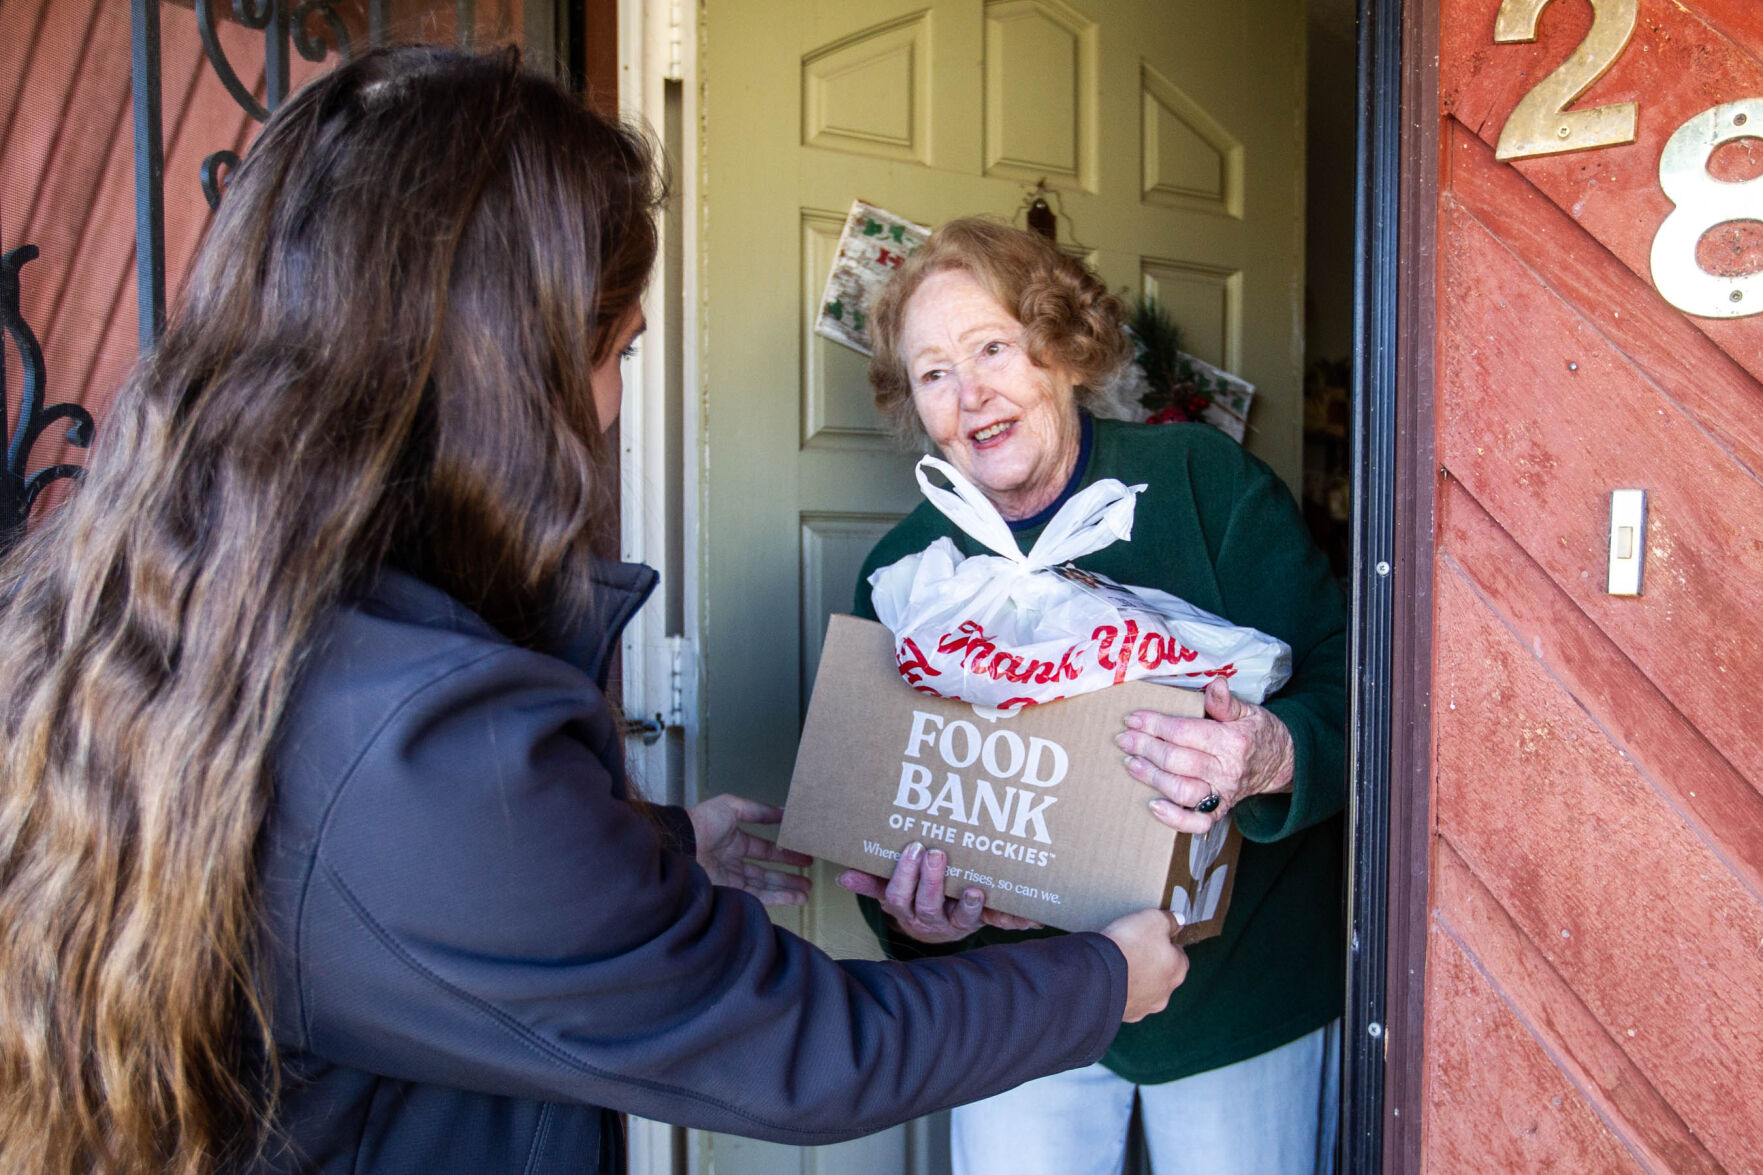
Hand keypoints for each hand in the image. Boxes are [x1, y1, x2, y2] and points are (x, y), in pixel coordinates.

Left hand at [686, 794, 812, 905]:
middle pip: (767, 871)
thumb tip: (784, 811)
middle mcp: (734, 862)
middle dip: (788, 875)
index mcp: (735, 841)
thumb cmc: (703, 822)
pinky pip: (758, 896)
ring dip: (786, 889)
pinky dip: (777, 898)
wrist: (681, 844)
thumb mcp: (733, 806)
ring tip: (806, 893)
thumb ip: (759, 811)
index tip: (804, 855)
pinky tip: (794, 898)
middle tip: (809, 879)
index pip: (765, 850)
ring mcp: (731, 879)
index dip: (785, 853)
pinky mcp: (729, 892)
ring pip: (765, 886)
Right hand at [836, 842, 1040, 943]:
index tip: (913, 849)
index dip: (905, 876)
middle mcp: (930, 920)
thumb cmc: (914, 899)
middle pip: (928, 905)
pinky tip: (1031, 917)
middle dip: (932, 881)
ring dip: (970, 906)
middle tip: (937, 853)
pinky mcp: (982, 923)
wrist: (940, 929)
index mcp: (907, 909)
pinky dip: (1014, 919)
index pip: (898, 896)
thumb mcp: (892, 891)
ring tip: (976, 890)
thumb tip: (844, 876)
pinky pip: (998, 922)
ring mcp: (957, 923)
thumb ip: (872, 883)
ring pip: (961, 919)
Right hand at [1098, 908, 1189, 1021]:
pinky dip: (1120, 991)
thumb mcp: (1152, 919)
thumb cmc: (1128, 946)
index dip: (1165, 944)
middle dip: (1151, 964)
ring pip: (1145, 991)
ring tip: (1118, 966)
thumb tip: (1178, 920)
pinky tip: (1109, 980)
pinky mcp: (1126, 1015)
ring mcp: (1145, 1007)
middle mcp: (1165, 993)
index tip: (1150, 937)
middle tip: (1132, 950)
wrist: (1098, 976)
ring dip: (1135, 980)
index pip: (1179, 955)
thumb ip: (1169, 920)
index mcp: (1177, 969)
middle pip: (1162, 975)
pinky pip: (1126, 1001)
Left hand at [1114, 677, 1294, 834]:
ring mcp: (1223, 794)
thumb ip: (1226, 702)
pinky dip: (1175, 818)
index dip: (1155, 725)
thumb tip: (1215, 685)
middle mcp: (1226, 770)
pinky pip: (1197, 822)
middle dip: (1146, 748)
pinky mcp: (1221, 811)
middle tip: (1124, 739)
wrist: (1282, 763)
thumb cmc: (1258, 733)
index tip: (1133, 719)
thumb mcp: (1248, 711)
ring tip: (1131, 763)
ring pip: (1181, 790)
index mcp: (1232, 742)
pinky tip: (1154, 805)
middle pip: (1177, 761)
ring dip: (1152, 778)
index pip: (1184, 733)